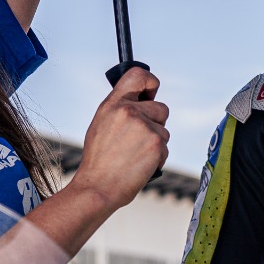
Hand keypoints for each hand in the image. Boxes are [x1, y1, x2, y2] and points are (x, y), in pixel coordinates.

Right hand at [70, 67, 167, 209]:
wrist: (98, 187)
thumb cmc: (99, 161)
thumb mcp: (101, 125)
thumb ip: (120, 110)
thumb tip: (142, 101)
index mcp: (112, 104)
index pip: (138, 75)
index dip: (150, 82)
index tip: (151, 93)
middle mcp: (128, 111)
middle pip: (161, 108)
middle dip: (155, 124)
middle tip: (137, 141)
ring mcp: (144, 126)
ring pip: (164, 130)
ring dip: (155, 143)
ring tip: (134, 156)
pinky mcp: (156, 143)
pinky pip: (166, 148)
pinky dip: (157, 159)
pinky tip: (139, 165)